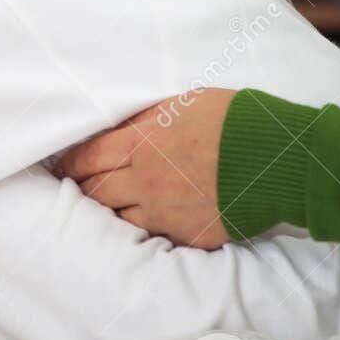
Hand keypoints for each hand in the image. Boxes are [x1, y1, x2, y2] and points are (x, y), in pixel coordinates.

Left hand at [58, 88, 236, 248]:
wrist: (277, 157)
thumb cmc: (234, 119)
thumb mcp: (183, 103)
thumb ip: (145, 119)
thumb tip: (118, 128)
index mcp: (143, 143)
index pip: (88, 157)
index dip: (70, 163)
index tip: (62, 167)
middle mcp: (147, 181)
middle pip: (95, 192)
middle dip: (79, 190)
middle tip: (71, 189)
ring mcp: (166, 213)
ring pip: (117, 220)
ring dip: (106, 213)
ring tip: (99, 210)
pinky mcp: (188, 235)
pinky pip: (151, 237)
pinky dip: (139, 231)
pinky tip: (135, 226)